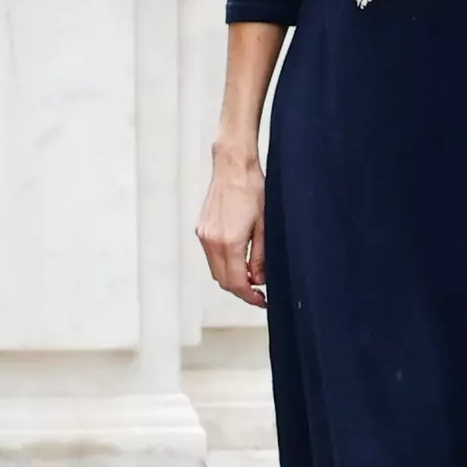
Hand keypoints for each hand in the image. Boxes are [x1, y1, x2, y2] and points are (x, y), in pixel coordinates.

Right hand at [196, 152, 266, 307]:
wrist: (233, 166)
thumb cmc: (254, 191)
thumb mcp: (265, 226)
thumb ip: (261, 256)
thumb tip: (259, 280)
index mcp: (229, 242)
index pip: (236, 282)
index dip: (250, 296)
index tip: (262, 300)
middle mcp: (211, 241)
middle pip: (223, 281)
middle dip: (241, 290)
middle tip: (259, 293)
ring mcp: (203, 235)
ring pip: (215, 270)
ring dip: (232, 278)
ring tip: (252, 276)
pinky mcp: (201, 229)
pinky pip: (211, 256)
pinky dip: (224, 264)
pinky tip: (239, 259)